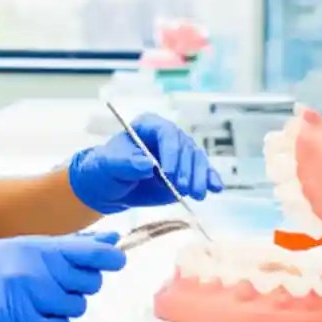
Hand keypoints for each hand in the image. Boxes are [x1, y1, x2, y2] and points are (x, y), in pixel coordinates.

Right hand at [0, 232, 125, 321]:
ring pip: (76, 306)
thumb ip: (70, 246)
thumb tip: (108, 242)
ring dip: (63, 305)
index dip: (109, 258)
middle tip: (56, 282)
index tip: (116, 260)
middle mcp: (37, 270)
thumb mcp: (28, 245)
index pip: (89, 252)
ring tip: (39, 297)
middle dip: (78, 284)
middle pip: (88, 283)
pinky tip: (35, 312)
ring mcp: (30, 297)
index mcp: (39, 247)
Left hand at [68, 112, 223, 213]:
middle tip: (183, 188)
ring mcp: (178, 155)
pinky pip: (202, 172)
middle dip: (187, 169)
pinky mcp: (185, 172)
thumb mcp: (109, 165)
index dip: (171, 152)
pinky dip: (210, 179)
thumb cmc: (105, 170)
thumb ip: (127, 164)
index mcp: (148, 126)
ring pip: (197, 160)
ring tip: (197, 194)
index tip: (168, 173)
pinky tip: (215, 188)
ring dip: (200, 177)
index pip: (166, 133)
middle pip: (185, 147)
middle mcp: (167, 137)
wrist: (109, 187)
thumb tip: (147, 164)